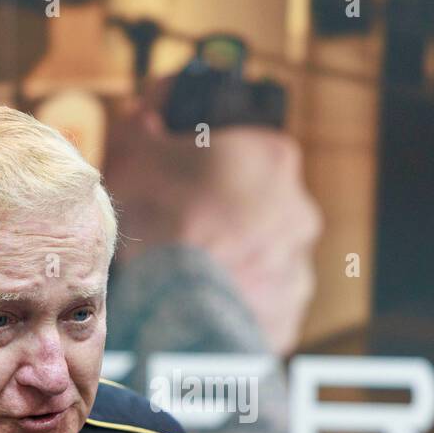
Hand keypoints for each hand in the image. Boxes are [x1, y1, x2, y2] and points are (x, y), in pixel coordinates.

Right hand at [102, 77, 321, 354]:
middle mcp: (299, 211)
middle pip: (258, 204)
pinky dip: (234, 302)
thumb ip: (143, 125)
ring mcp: (297, 266)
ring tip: (187, 273)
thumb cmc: (157, 220)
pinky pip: (258, 302)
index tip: (182, 172)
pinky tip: (201, 304)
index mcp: (273, 158)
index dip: (208, 157)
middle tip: (181, 226)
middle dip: (224, 212)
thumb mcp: (135, 152)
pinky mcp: (285, 313)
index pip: (247, 147)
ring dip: (231, 258)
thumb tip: (146, 118)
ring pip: (261, 255)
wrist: (173, 304)